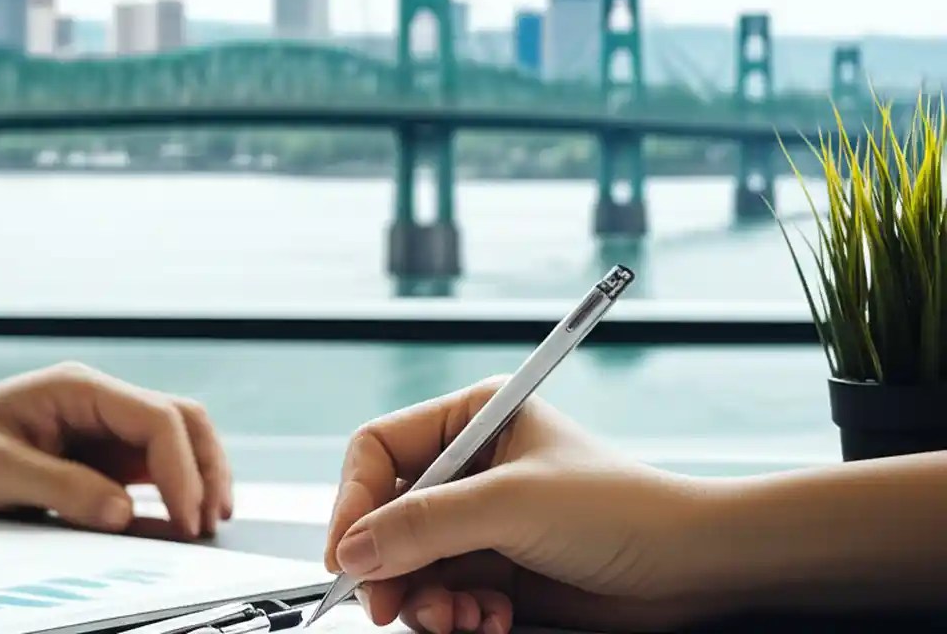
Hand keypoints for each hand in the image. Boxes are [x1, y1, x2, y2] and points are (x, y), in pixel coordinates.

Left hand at [0, 363, 232, 539]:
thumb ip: (60, 488)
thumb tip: (122, 512)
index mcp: (81, 389)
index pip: (156, 418)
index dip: (180, 468)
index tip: (185, 517)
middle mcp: (108, 399)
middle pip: (184, 420)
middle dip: (206, 470)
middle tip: (208, 522)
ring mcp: (115, 423)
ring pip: (184, 437)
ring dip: (203, 476)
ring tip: (207, 522)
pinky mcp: (115, 449)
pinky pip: (163, 462)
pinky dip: (183, 487)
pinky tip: (187, 518)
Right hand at [324, 376, 723, 633]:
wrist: (691, 571)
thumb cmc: (621, 510)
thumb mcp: (512, 506)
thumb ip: (425, 526)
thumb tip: (353, 551)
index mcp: (471, 421)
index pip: (378, 451)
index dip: (353, 501)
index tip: (344, 554)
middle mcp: (468, 469)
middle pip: (384, 516)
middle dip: (388, 566)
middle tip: (389, 606)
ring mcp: (478, 523)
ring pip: (407, 566)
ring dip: (425, 602)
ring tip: (462, 618)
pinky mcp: (493, 572)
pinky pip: (440, 598)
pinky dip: (455, 618)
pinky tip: (489, 622)